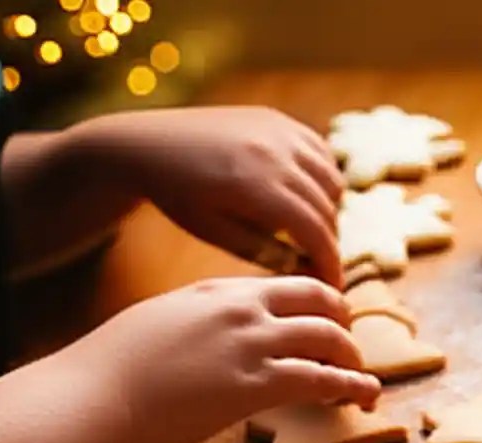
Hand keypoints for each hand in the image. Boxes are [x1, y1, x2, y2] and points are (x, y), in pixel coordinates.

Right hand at [60, 276, 380, 442]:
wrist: (95, 392)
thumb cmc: (112, 369)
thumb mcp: (160, 322)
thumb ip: (196, 322)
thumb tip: (208, 339)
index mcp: (217, 288)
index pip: (283, 285)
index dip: (312, 302)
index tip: (324, 319)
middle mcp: (242, 306)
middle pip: (318, 299)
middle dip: (342, 320)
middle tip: (349, 344)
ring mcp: (252, 342)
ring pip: (328, 337)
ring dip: (352, 357)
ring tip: (362, 376)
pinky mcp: (257, 382)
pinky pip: (322, 378)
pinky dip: (351, 385)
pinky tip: (365, 394)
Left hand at [72, 107, 345, 286]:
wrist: (147, 144)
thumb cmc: (177, 197)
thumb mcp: (216, 233)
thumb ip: (265, 252)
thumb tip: (308, 269)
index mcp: (255, 186)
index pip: (314, 231)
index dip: (330, 262)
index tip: (334, 285)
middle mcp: (274, 153)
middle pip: (327, 208)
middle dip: (329, 241)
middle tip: (320, 264)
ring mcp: (279, 130)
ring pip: (331, 180)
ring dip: (329, 210)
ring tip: (310, 231)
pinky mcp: (277, 118)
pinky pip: (321, 152)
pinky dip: (322, 177)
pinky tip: (306, 195)